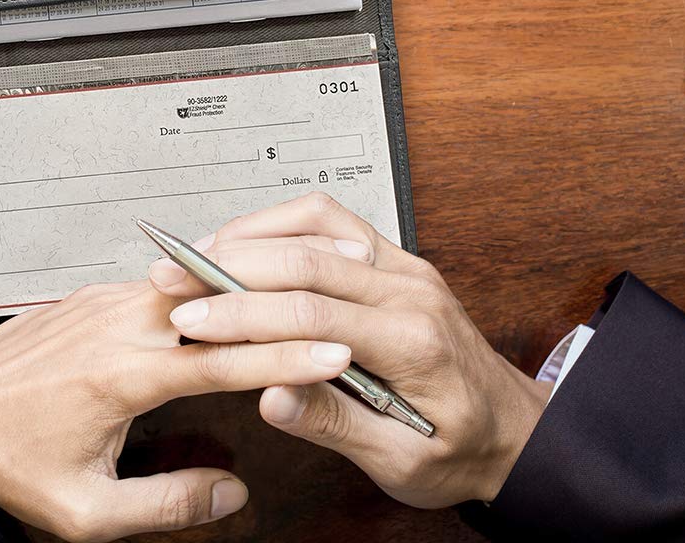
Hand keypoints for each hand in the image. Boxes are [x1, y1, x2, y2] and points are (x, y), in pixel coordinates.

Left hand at [0, 279, 355, 541]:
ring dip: (238, 293)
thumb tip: (229, 493)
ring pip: (187, 284)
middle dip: (276, 304)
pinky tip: (225, 303)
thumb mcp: (87, 511)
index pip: (223, 358)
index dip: (286, 355)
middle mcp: (112, 327)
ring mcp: (98, 304)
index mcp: (119, 376)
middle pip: (214, 301)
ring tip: (293, 300)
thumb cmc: (9, 462)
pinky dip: (199, 291)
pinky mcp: (88, 298)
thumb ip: (166, 504)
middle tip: (332, 307)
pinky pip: (157, 284)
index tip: (332, 351)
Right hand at [146, 194, 549, 507]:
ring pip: (317, 222)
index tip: (191, 320)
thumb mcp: (400, 463)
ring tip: (195, 255)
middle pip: (305, 257)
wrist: (513, 431)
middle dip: (227, 267)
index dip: (242, 313)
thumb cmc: (462, 450)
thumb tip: (271, 395)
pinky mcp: (391, 260)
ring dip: (250, 233)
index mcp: (414, 341)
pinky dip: (280, 223)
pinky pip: (331, 221)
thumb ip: (334, 424)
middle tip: (171, 279)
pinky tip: (243, 242)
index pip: (313, 311)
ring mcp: (403, 267)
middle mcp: (410, 290)